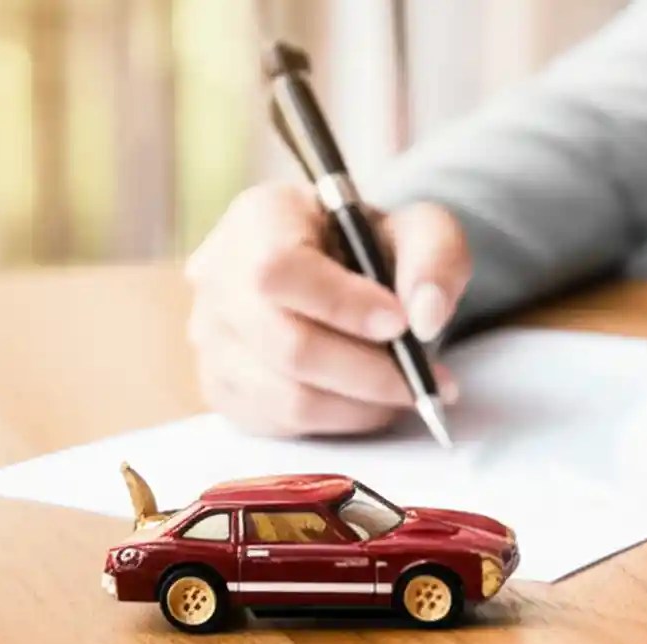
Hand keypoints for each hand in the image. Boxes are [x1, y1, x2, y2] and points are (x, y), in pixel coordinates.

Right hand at [185, 183, 469, 436]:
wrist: (348, 275)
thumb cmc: (377, 247)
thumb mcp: (421, 230)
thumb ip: (435, 258)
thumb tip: (425, 316)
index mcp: (259, 217)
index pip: (278, 269)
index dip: (341, 304)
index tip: (400, 325)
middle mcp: (218, 277)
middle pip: (284, 344)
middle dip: (366, 371)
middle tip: (422, 378)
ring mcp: (212, 339)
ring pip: (286, 396)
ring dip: (361, 404)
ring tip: (405, 390)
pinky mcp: (222, 388)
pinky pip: (282, 423)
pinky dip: (339, 420)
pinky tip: (368, 400)